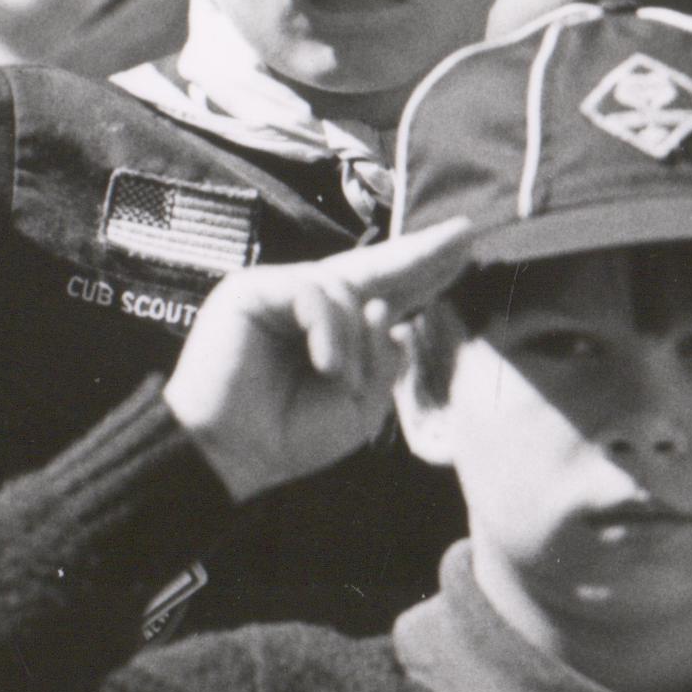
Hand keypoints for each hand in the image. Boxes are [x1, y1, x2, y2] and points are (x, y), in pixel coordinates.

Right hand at [161, 220, 478, 503]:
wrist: (227, 458)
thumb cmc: (285, 439)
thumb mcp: (357, 410)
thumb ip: (383, 363)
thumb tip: (390, 314)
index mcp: (333, 333)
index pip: (384, 292)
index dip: (424, 272)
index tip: (463, 251)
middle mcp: (306, 306)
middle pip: (370, 268)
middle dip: (419, 253)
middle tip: (465, 234)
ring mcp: (278, 293)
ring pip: (345, 289)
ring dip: (354, 339)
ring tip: (339, 381)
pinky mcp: (250, 291)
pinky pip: (313, 293)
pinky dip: (328, 330)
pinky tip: (325, 365)